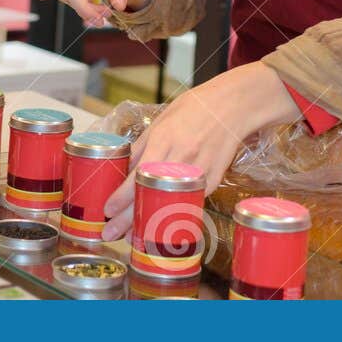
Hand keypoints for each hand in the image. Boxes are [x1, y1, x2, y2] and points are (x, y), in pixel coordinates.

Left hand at [100, 64, 300, 240]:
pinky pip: (189, 201)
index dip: (122, 196)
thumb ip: (142, 146)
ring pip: (171, 205)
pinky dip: (175, 212)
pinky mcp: (214, 181)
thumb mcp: (161, 121)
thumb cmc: (195, 109)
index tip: (108, 209)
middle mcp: (182, 159)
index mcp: (165, 140)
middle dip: (129, 218)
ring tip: (133, 235)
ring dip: (151, 221)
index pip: (138, 176)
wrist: (233, 106)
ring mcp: (200, 172)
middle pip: (151, 196)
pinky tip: (162, 222)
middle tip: (112, 232)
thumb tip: (122, 169)